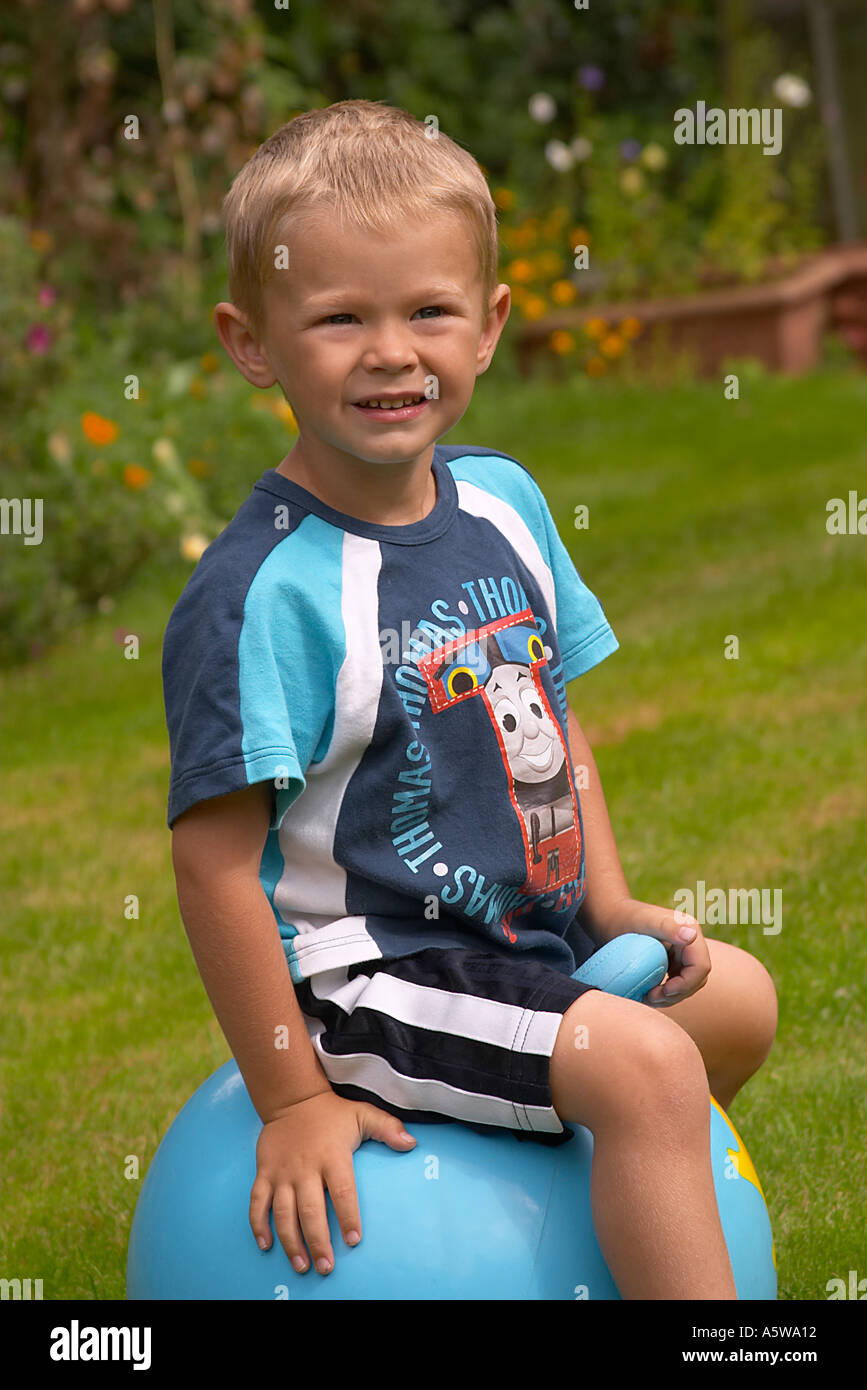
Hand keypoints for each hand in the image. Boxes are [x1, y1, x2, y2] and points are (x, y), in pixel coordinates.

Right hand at [249, 1090, 416, 1275]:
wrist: (292, 1099)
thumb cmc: (331, 1113)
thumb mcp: (362, 1114)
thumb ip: (388, 1128)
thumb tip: (411, 1144)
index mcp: (332, 1156)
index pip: (342, 1191)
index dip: (348, 1217)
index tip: (354, 1241)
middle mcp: (305, 1168)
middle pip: (311, 1210)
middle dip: (318, 1241)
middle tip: (326, 1267)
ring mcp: (282, 1172)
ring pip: (283, 1212)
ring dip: (291, 1241)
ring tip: (302, 1265)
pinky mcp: (264, 1173)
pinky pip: (257, 1202)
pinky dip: (258, 1225)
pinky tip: (265, 1245)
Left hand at [603, 897, 710, 1007]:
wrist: (611, 915)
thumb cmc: (625, 916)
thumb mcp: (645, 921)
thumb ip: (668, 927)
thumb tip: (692, 936)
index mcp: (691, 930)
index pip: (700, 966)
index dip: (686, 984)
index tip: (663, 991)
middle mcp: (691, 942)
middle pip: (696, 978)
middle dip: (677, 993)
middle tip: (651, 997)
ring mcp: (683, 953)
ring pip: (688, 984)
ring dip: (671, 996)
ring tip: (647, 997)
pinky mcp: (673, 961)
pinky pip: (677, 983)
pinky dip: (665, 992)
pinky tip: (648, 993)